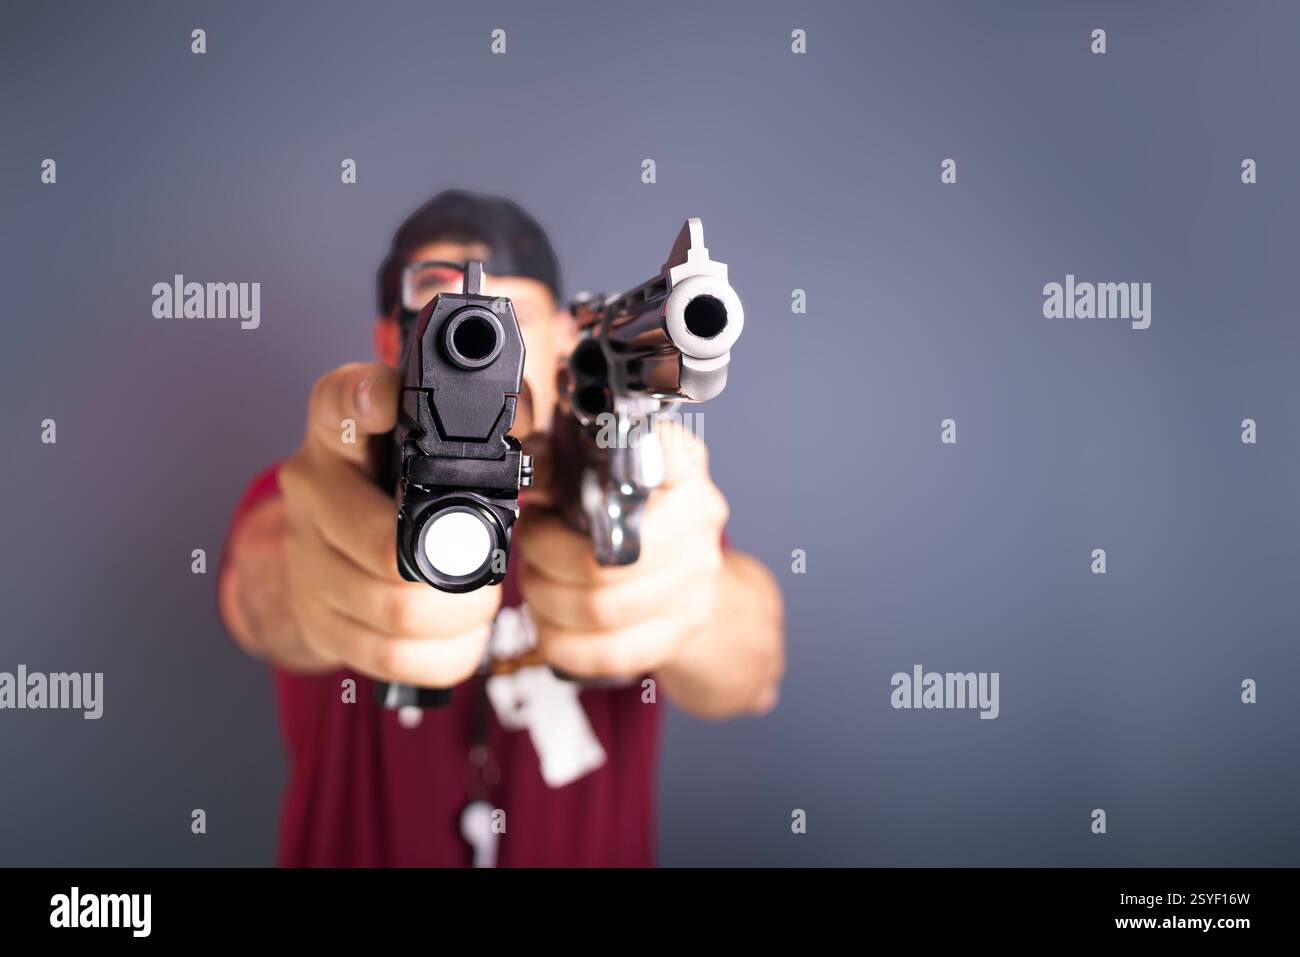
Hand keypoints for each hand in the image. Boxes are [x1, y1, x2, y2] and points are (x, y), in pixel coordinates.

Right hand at [274, 362, 500, 684]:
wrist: (332, 544)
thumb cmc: (401, 481)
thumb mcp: (432, 437)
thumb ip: (483, 417)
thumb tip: (522, 417)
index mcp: (343, 432)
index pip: (341, 402)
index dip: (367, 400)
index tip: (390, 403)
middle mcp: (314, 488)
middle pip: (387, 545)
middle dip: (458, 570)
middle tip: (488, 567)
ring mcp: (306, 558)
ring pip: (394, 610)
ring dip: (458, 617)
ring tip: (479, 603)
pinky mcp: (315, 618)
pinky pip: (386, 655)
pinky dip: (441, 654)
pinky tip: (458, 636)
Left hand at [518, 421, 728, 678]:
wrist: (686, 577)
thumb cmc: (630, 515)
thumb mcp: (596, 471)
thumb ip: (556, 459)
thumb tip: (530, 469)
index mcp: (680, 469)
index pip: (673, 458)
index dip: (645, 467)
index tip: (618, 474)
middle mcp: (697, 522)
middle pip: (607, 555)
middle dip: (545, 553)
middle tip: (533, 541)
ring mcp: (695, 583)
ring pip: (599, 609)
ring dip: (547, 597)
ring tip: (539, 578)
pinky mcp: (679, 633)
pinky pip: (607, 653)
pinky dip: (563, 640)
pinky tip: (553, 621)